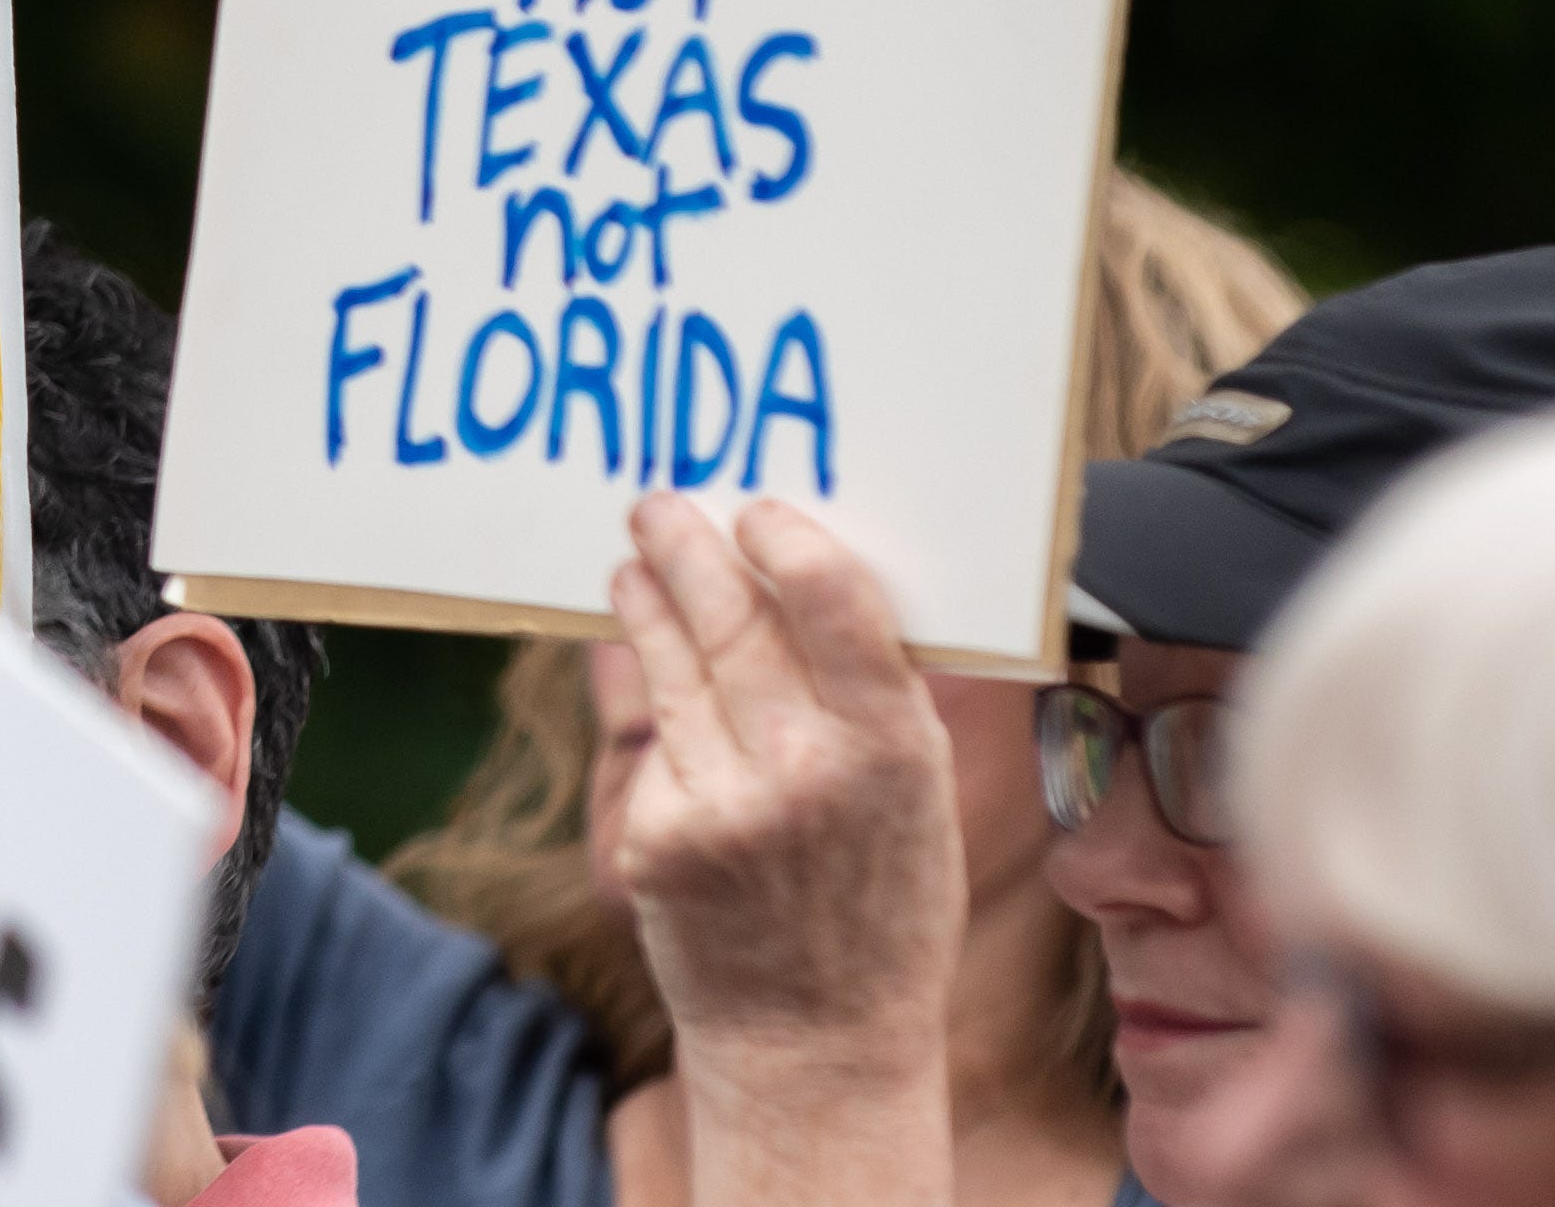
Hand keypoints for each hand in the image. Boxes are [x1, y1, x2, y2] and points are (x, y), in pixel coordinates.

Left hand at [603, 492, 959, 1185]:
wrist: (816, 1047)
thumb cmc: (880, 909)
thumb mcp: (918, 799)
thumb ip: (875, 699)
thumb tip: (813, 581)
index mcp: (890, 751)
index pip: (832, 603)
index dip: (787, 542)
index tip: (758, 513)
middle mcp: (801, 771)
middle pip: (729, 618)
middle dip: (687, 550)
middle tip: (660, 507)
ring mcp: (719, 806)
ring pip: (671, 666)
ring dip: (648, 603)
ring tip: (636, 563)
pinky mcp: (654, 839)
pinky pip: (656, 744)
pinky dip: (656, 701)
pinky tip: (651, 669)